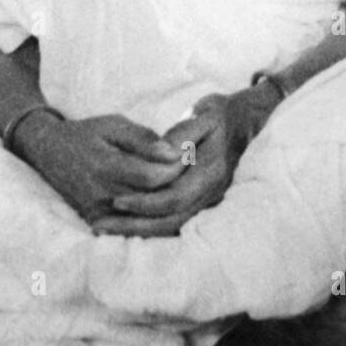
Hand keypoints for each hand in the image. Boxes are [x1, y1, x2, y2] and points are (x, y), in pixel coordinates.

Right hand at [14, 112, 183, 225]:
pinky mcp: (96, 221)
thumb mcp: (113, 125)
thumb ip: (142, 139)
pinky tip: (167, 199)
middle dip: (176, 184)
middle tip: (194, 170)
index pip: (151, 176)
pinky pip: (133, 224)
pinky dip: (153, 214)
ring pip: (145, 215)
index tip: (191, 155)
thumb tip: (172, 152)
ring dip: (168, 200)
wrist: (49, 153)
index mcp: (104, 166)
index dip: (175, 168)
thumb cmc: (87, 134)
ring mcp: (97, 212)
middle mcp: (100, 194)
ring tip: (185, 183)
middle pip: (151, 198)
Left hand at [91, 82, 281, 237]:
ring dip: (137, 231)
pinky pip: (174, 223)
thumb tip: (163, 153)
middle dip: (133, 226)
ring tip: (104, 231)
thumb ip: (183, 133)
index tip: (115, 200)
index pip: (174, 196)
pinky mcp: (202, 202)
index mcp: (211, 171)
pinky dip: (149, 228)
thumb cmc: (222, 114)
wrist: (247, 122)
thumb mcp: (205, 114)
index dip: (145, 202)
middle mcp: (211, 192)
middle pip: (170, 220)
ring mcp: (207, 200)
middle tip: (98, 226)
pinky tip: (125, 228)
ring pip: (171, 226)